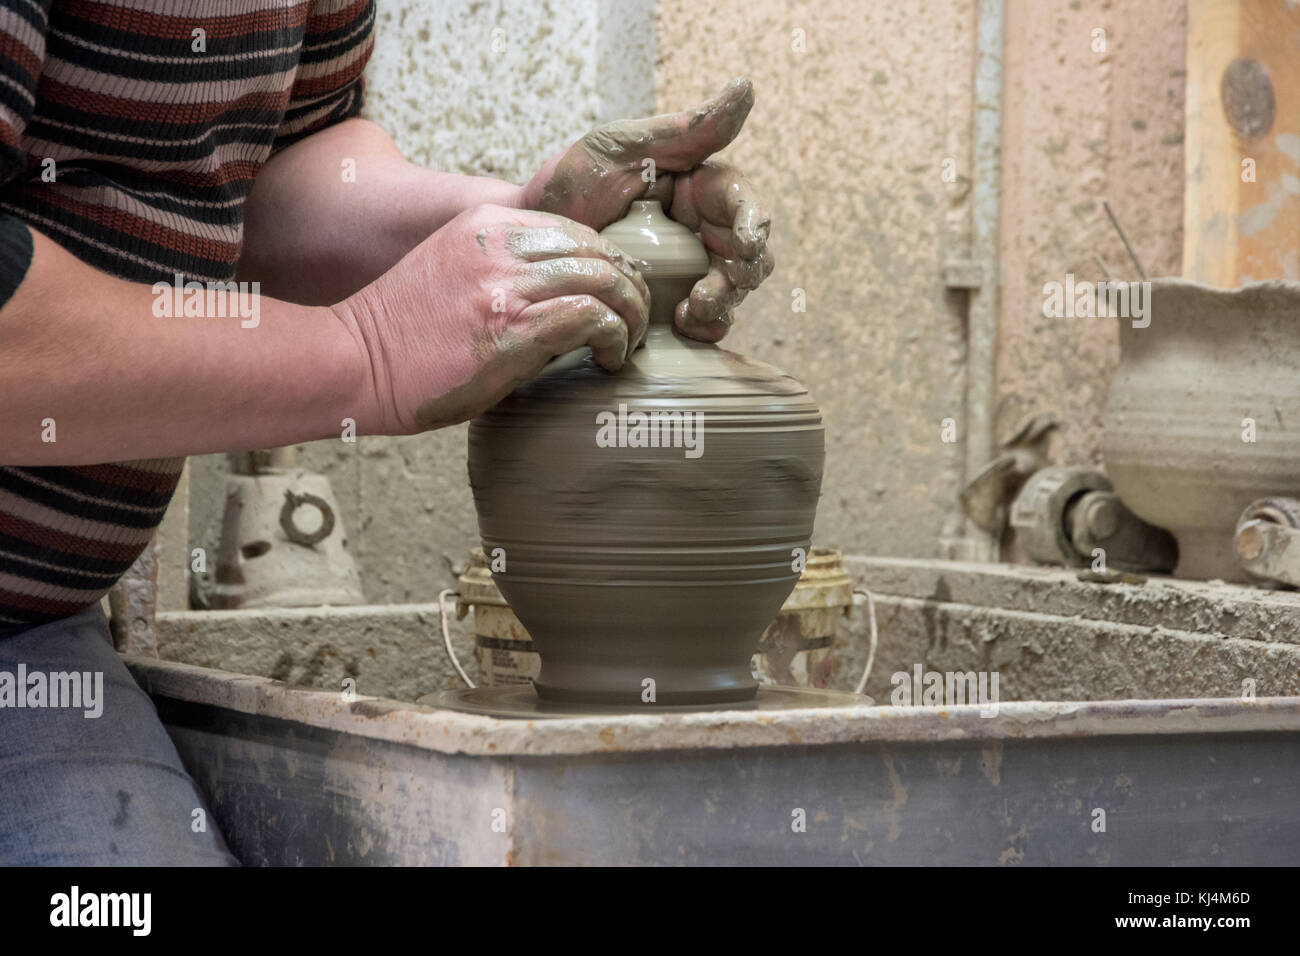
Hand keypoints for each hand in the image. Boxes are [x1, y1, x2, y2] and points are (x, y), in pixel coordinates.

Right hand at [331, 204, 649, 433]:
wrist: (352, 362)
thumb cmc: (401, 339)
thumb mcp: (453, 277)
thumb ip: (504, 274)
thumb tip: (566, 302)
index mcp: (485, 224)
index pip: (575, 230)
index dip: (608, 264)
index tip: (615, 298)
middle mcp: (499, 244)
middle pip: (599, 250)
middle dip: (629, 287)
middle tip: (633, 324)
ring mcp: (505, 284)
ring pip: (606, 278)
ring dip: (631, 315)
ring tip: (626, 344)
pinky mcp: (512, 328)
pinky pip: (592, 316)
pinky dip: (614, 337)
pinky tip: (608, 359)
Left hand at [522, 78, 773, 342]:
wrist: (530, 241)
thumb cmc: (569, 185)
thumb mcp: (620, 148)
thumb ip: (684, 129)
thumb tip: (745, 89)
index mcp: (699, 188)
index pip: (744, 204)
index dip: (754, 224)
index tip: (745, 243)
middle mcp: (702, 230)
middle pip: (749, 256)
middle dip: (739, 276)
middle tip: (707, 292)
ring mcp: (689, 270)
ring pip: (733, 292)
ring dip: (723, 306)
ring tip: (689, 312)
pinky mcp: (671, 304)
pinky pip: (705, 322)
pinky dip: (704, 328)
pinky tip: (680, 324)